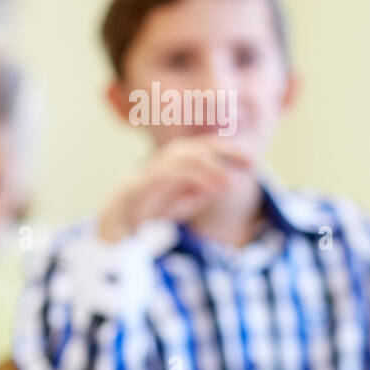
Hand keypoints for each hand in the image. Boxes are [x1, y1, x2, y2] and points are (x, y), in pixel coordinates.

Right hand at [98, 136, 253, 241]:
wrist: (117, 223)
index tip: (253, 163)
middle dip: (227, 153)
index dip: (231, 152)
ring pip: (185, 157)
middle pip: (200, 147)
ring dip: (212, 168)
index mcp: (179, 162)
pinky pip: (169, 173)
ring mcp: (153, 169)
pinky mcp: (142, 183)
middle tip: (251, 164)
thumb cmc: (153, 208)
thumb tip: (227, 181)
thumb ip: (204, 189)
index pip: (207, 148)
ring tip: (231, 184)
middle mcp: (166, 160)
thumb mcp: (187, 200)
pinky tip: (211, 188)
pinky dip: (192, 178)